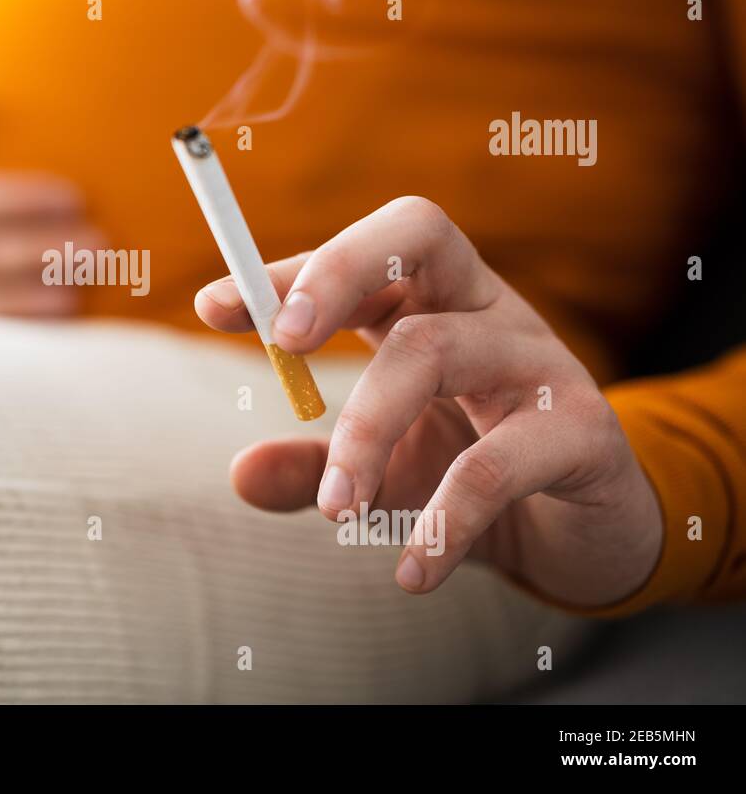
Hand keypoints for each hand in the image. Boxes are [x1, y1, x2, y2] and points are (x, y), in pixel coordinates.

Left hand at [195, 196, 661, 607]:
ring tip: (335, 510)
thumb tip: (241, 473)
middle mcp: (485, 308)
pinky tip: (412, 570)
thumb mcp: (388, 470)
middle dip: (334, 273)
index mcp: (432, 299)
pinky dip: (443, 521)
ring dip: (364, 429)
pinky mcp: (582, 430)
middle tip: (280, 342)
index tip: (211, 306)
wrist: (593, 532)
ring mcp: (538, 358)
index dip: (287, 270)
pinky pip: (498, 463)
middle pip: (416, 234)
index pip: (361, 250)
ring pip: (434, 349)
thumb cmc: (477, 476)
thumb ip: (316, 468)